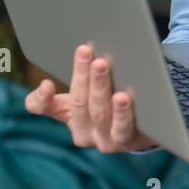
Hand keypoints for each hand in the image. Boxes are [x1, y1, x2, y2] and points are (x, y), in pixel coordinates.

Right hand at [24, 43, 157, 152]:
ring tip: (102, 66)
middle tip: (86, 52)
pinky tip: (124, 97)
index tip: (46, 83)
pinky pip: (121, 128)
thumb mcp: (92, 88)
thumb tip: (84, 46)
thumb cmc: (113, 101)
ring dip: (99, 88)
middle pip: (78, 102)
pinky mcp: (126, 142)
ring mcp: (103, 140)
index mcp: (67, 114)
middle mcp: (82, 132)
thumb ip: (83, 71)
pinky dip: (121, 113)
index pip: (43, 107)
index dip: (40, 98)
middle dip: (82, 75)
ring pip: (99, 113)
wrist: (147, 127)